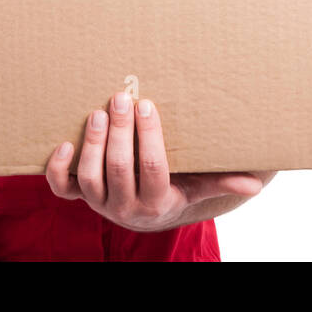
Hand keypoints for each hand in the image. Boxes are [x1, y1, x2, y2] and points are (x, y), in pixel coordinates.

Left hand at [45, 92, 273, 232]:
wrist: (144, 214)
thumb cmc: (174, 189)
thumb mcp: (197, 187)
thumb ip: (220, 182)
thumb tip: (254, 183)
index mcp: (157, 202)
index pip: (152, 169)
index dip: (149, 137)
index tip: (148, 104)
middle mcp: (125, 207)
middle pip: (118, 169)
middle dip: (120, 132)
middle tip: (121, 97)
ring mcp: (98, 203)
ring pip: (90, 178)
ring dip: (92, 143)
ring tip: (98, 113)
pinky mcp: (79, 198)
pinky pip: (61, 189)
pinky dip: (57, 168)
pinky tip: (63, 142)